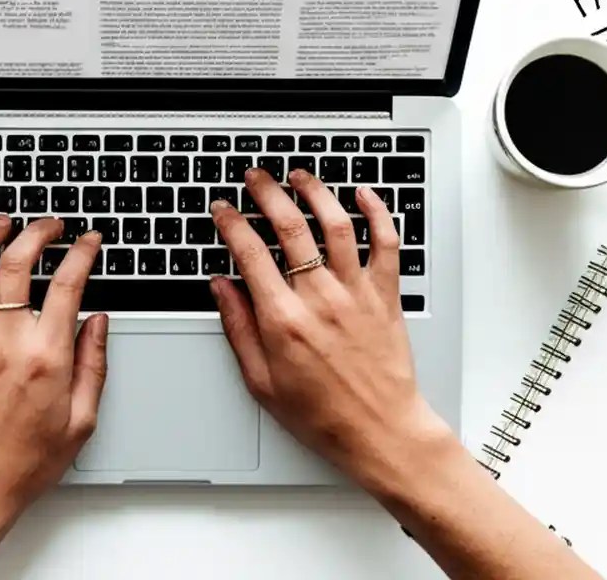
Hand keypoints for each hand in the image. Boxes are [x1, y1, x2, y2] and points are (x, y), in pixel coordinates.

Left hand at [0, 216, 107, 572]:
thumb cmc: (25, 464)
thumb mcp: (81, 420)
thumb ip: (93, 364)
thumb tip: (98, 321)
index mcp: (46, 357)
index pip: (68, 284)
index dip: (83, 252)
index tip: (89, 241)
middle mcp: (5, 343)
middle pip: (18, 264)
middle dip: (38, 232)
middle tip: (50, 225)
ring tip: (2, 222)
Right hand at [209, 169, 453, 498]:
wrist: (379, 431)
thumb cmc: (322, 415)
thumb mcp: (261, 381)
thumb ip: (238, 328)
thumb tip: (221, 287)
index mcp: (283, 320)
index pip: (249, 253)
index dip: (230, 223)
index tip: (222, 210)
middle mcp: (319, 299)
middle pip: (289, 226)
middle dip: (267, 192)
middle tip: (256, 177)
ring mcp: (355, 293)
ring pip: (335, 224)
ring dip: (315, 192)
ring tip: (300, 175)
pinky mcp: (385, 296)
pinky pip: (385, 244)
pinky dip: (377, 213)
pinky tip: (364, 195)